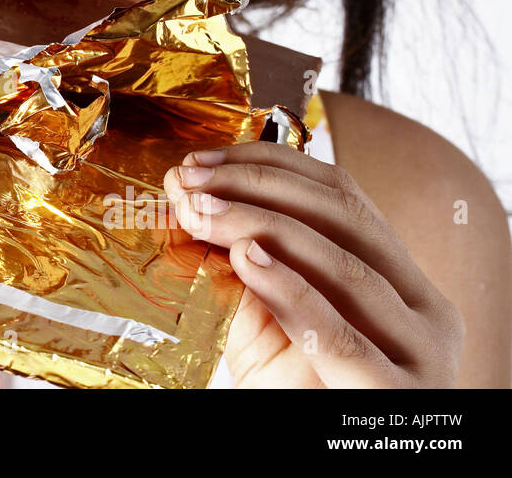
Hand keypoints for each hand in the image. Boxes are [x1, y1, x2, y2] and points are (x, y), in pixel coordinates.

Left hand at [162, 142, 464, 387]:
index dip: (270, 165)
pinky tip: (246, 259)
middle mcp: (423, 307)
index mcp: (400, 280)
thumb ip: (241, 257)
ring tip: (200, 214)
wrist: (312, 459)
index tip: (202, 160)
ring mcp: (420, 351)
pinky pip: (340, 333)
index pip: (342, 195)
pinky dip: (289, 289)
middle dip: (258, 187)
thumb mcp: (266, 316)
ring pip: (345, 266)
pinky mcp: (396, 393)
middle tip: (191, 182)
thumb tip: (185, 190)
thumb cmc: (288, 387)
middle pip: (344, 217)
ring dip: (261, 226)